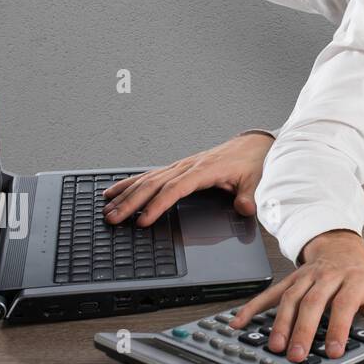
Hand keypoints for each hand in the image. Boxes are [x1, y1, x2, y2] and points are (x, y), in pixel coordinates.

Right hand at [102, 131, 271, 225]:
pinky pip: (151, 175)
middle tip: (113, 217)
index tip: (144, 219)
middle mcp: (189, 166)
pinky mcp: (179, 167)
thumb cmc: (252, 162)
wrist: (253, 145)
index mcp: (205, 170)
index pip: (176, 189)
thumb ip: (248, 196)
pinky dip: (131, 182)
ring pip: (148, 179)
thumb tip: (245, 208)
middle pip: (155, 184)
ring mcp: (181, 165)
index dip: (158, 204)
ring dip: (126, 194)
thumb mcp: (255, 181)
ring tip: (107, 207)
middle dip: (132, 202)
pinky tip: (115, 190)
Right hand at [231, 230, 363, 361]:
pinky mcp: (290, 279)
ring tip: (275, 346)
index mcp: (355, 282)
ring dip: (281, 322)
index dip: (339, 327)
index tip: (332, 351)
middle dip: (304, 329)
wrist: (344, 250)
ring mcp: (307, 277)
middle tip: (297, 354)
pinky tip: (239, 322)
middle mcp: (329, 278)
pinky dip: (253, 307)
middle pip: (314, 302)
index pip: (345, 304)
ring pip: (291, 298)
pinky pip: (270, 293)